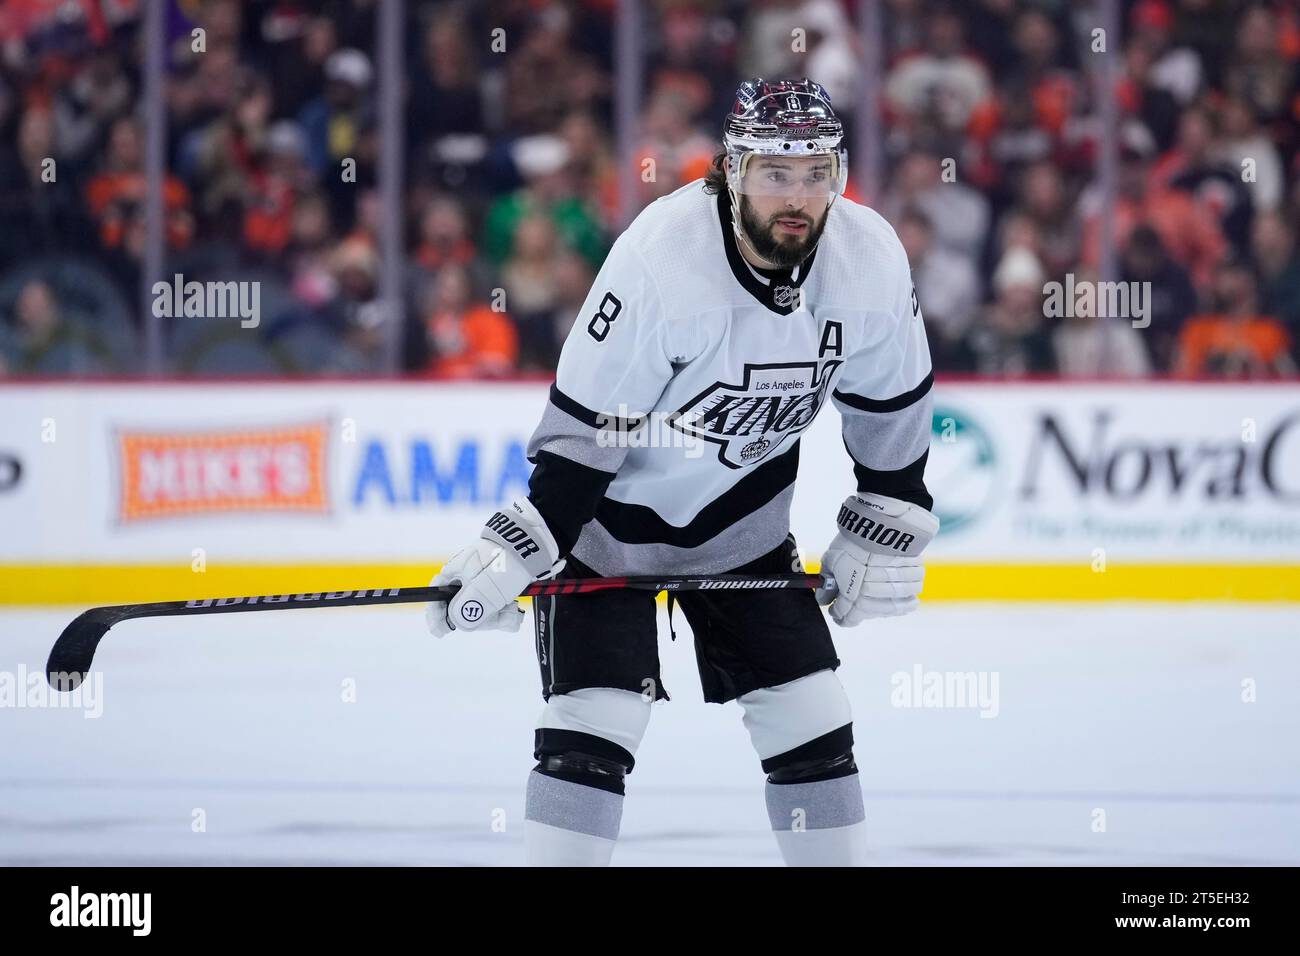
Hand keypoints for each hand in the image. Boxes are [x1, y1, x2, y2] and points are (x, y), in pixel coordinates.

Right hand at [425, 498, 562, 636]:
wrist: (534, 542)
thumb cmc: (507, 560)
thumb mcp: (487, 584)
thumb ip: (471, 605)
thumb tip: (457, 624)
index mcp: (454, 574)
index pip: (436, 599)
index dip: (437, 617)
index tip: (443, 631)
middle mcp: (464, 580)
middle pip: (462, 611)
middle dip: (482, 619)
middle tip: (501, 617)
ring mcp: (481, 584)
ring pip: (481, 612)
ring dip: (497, 618)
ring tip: (513, 611)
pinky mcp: (496, 588)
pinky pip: (495, 610)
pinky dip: (505, 615)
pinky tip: (515, 613)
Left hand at [816, 493, 938, 626]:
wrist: (880, 523)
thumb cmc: (852, 541)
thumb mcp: (831, 561)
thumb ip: (827, 584)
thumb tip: (823, 600)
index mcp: (852, 594)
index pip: (847, 617)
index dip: (841, 617)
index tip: (837, 614)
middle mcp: (874, 596)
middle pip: (868, 613)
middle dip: (860, 612)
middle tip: (854, 610)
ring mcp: (894, 588)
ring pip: (891, 607)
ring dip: (883, 607)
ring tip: (878, 604)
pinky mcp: (913, 579)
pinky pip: (910, 596)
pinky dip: (906, 601)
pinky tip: (905, 600)